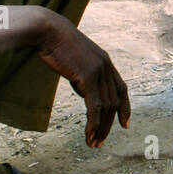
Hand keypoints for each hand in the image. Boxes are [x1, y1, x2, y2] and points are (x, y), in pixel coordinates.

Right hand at [34, 12, 130, 147]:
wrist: (47, 30)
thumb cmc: (55, 44)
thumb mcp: (75, 61)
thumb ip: (84, 76)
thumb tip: (87, 93)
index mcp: (105, 62)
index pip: (122, 89)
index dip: (125, 108)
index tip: (125, 124)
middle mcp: (106, 66)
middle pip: (114, 102)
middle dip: (108, 125)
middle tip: (100, 142)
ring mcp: (99, 70)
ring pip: (106, 107)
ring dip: (100, 128)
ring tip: (93, 143)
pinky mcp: (88, 75)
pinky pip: (95, 105)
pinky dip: (93, 122)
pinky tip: (89, 134)